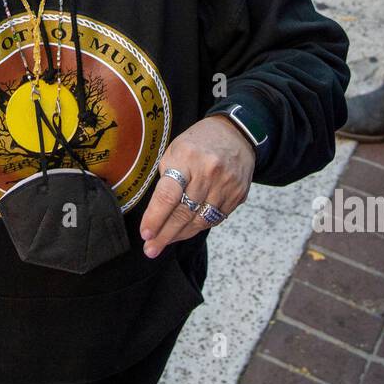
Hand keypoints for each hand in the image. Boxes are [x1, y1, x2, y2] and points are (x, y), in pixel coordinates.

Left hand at [139, 115, 254, 257]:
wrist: (235, 134)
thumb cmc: (198, 143)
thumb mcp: (175, 151)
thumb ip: (167, 180)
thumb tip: (157, 214)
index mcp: (187, 158)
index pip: (168, 195)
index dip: (155, 217)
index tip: (146, 233)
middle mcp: (208, 173)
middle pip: (183, 213)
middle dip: (165, 234)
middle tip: (150, 249)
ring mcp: (226, 185)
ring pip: (200, 221)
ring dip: (180, 235)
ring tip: (165, 242)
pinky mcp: (238, 195)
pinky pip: (215, 219)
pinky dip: (198, 227)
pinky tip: (186, 231)